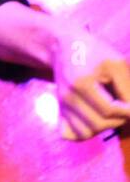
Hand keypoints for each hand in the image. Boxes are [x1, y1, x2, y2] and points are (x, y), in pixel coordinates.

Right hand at [49, 25, 129, 140]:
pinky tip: (95, 119)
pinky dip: (85, 132)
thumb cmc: (95, 53)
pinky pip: (71, 135)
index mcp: (80, 83)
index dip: (127, 112)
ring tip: (111, 112)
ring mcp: (62, 105)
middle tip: (124, 107)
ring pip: (85, 133)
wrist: (63, 47)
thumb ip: (127, 88)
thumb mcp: (116, 63)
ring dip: (104, 127)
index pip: (109, 110)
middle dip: (118, 120)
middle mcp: (67, 97)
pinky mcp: (60, 110)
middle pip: (98, 123)